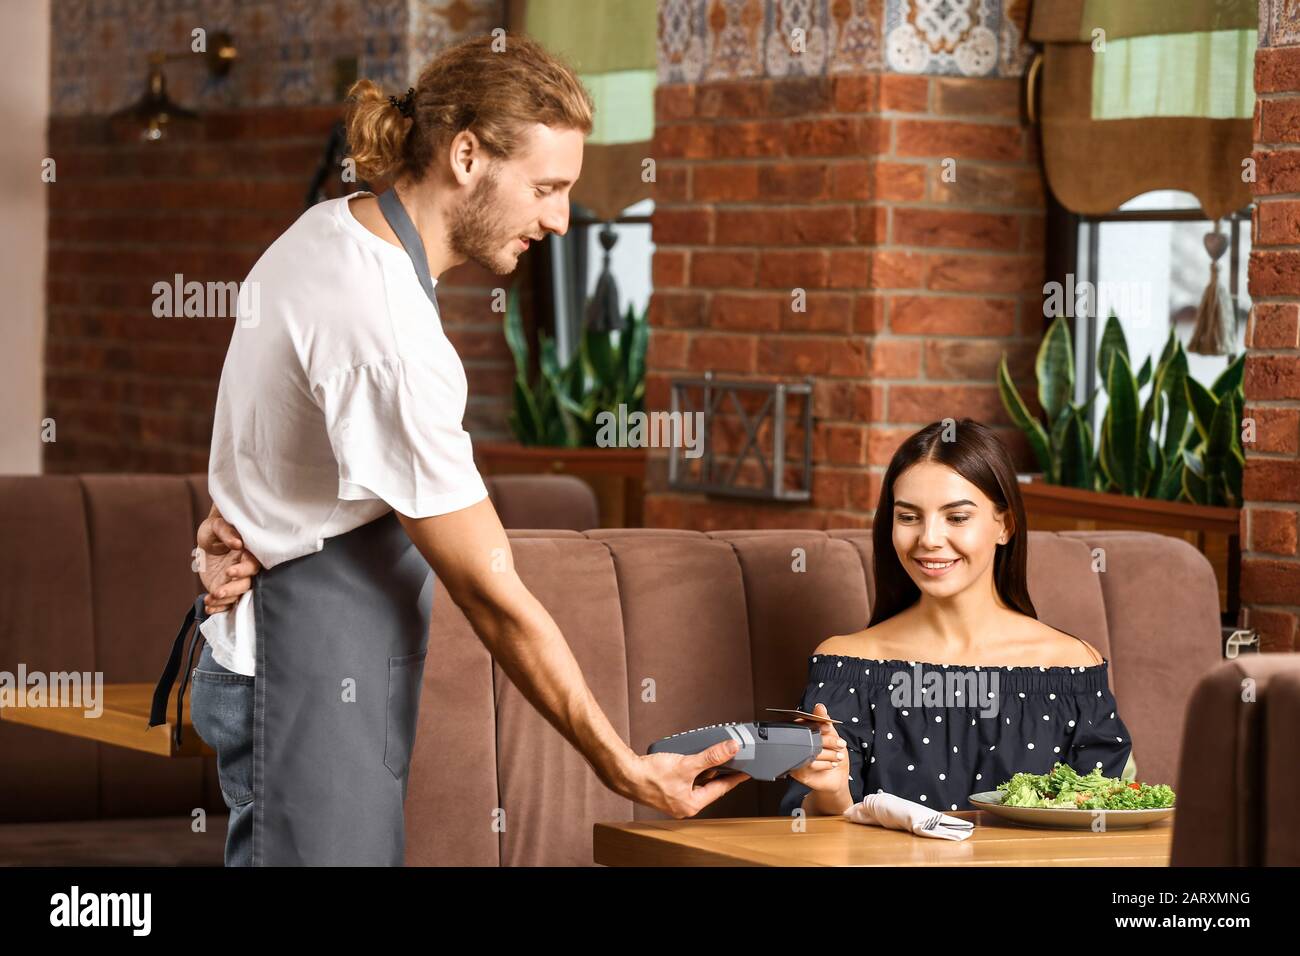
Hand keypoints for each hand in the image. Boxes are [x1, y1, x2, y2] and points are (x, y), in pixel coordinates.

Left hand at [196, 506, 260, 614]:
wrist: (207, 541)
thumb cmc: (214, 531)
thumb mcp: (216, 526)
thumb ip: (227, 533)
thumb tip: (238, 543)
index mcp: (247, 553)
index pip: (252, 565)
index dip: (243, 570)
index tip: (229, 572)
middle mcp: (244, 569)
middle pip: (247, 583)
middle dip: (233, 589)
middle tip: (218, 591)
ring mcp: (236, 581)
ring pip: (237, 595)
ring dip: (224, 600)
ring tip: (209, 599)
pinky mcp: (227, 589)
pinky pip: (227, 602)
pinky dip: (219, 607)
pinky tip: (209, 607)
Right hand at [619, 739, 750, 818]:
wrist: (625, 774)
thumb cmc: (650, 776)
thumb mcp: (687, 764)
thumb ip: (711, 756)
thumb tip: (730, 750)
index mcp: (692, 804)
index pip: (721, 789)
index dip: (735, 777)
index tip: (745, 771)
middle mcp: (684, 804)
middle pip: (709, 786)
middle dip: (719, 771)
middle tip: (730, 760)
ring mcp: (674, 798)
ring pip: (696, 782)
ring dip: (703, 769)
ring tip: (709, 756)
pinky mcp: (665, 790)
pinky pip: (684, 780)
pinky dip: (690, 770)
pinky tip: (688, 759)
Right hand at [787, 703, 848, 793]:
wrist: (836, 779)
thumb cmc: (834, 757)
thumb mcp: (833, 736)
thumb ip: (825, 721)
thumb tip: (819, 707)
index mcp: (803, 735)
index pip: (804, 723)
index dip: (817, 725)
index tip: (829, 728)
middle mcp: (798, 746)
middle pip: (808, 738)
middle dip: (827, 741)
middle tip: (839, 744)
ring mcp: (796, 758)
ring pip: (810, 751)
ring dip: (829, 754)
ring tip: (838, 756)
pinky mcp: (797, 771)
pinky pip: (809, 765)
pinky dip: (824, 764)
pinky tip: (831, 764)